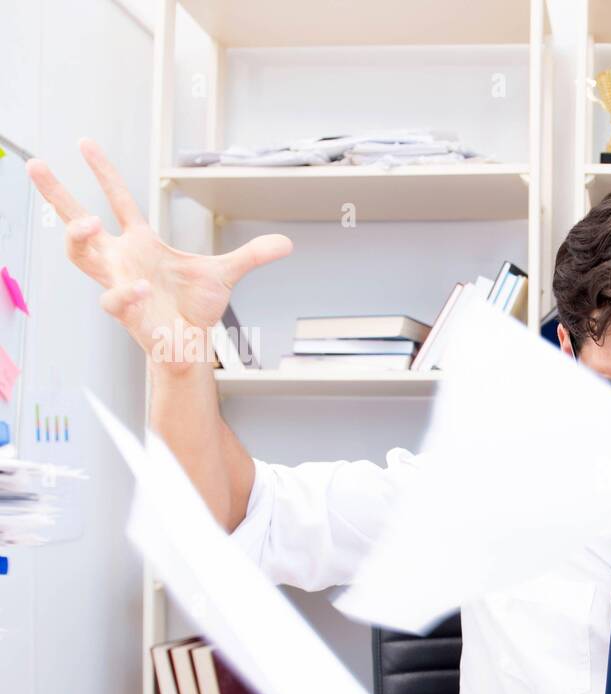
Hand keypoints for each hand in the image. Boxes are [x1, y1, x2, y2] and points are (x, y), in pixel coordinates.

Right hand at [27, 139, 291, 367]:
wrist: (192, 345)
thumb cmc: (195, 308)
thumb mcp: (226, 274)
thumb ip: (252, 255)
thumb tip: (286, 242)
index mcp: (140, 243)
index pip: (117, 200)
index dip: (103, 172)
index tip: (85, 143)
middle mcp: (121, 260)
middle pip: (77, 222)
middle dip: (56, 194)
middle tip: (37, 165)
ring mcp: (118, 284)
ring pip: (80, 257)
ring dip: (78, 239)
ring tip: (87, 222)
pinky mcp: (125, 313)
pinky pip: (113, 299)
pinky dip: (123, 293)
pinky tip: (137, 288)